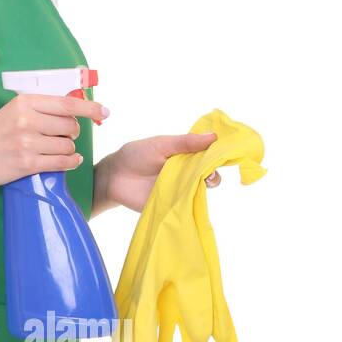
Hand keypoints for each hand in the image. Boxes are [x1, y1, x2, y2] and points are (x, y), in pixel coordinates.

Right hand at [0, 91, 107, 188]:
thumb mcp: (12, 111)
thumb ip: (40, 108)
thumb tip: (74, 108)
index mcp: (24, 103)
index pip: (67, 104)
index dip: (90, 108)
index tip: (104, 111)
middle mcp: (26, 120)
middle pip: (71, 126)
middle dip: (71, 133)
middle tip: (61, 137)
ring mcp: (27, 143)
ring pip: (68, 146)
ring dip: (68, 150)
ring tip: (54, 150)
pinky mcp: (27, 164)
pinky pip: (62, 163)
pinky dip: (70, 162)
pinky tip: (69, 161)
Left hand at [104, 133, 220, 212]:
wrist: (113, 178)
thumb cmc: (136, 155)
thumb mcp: (160, 144)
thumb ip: (185, 142)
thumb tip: (214, 136)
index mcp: (186, 154)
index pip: (210, 153)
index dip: (220, 152)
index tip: (227, 151)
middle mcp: (187, 172)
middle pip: (210, 173)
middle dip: (213, 172)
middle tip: (208, 171)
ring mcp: (181, 188)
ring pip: (202, 190)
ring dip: (203, 186)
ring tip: (198, 182)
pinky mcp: (174, 204)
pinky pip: (189, 205)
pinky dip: (193, 202)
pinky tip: (192, 197)